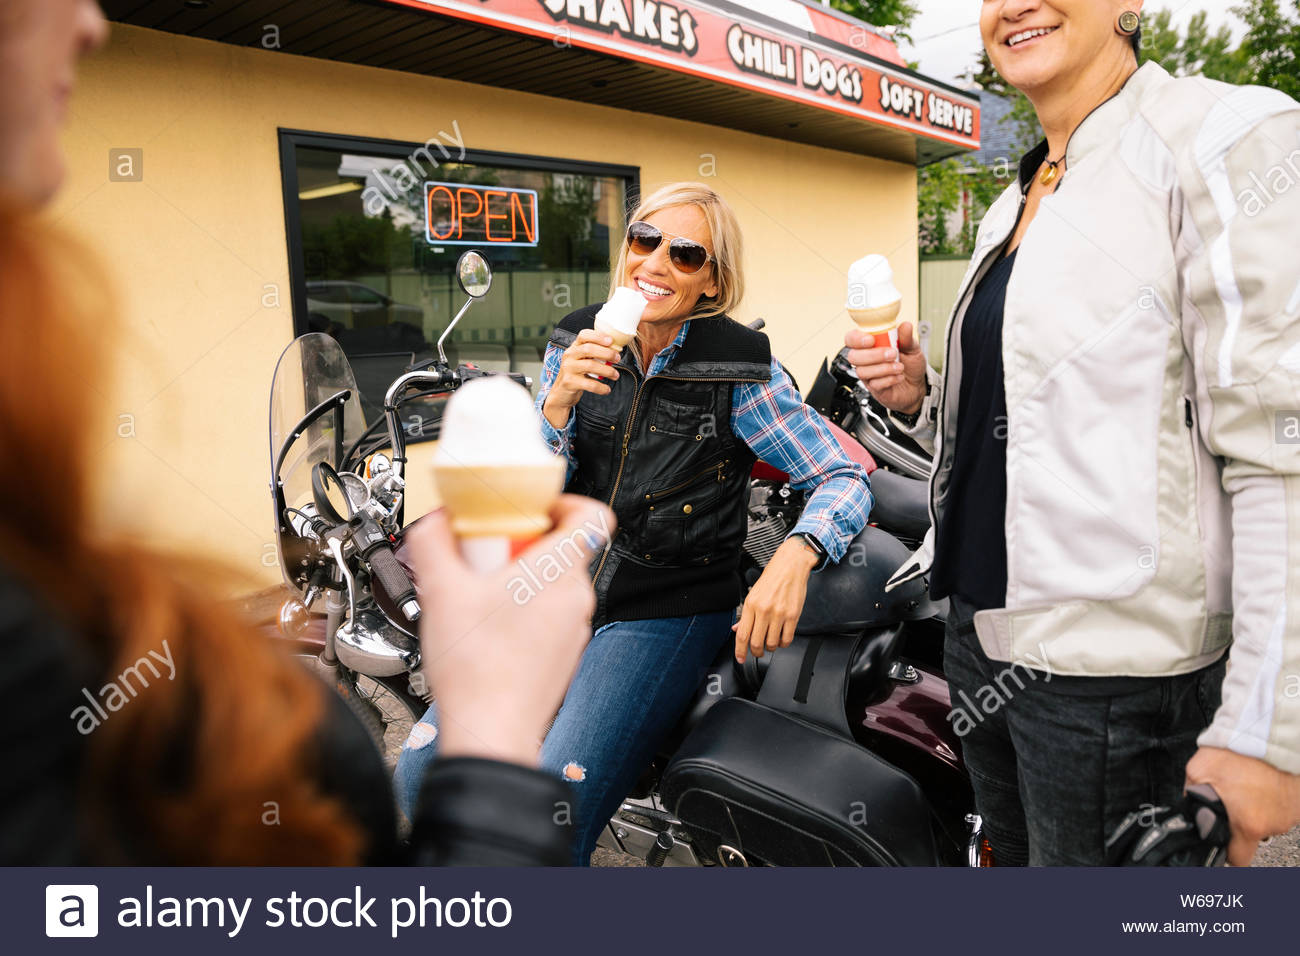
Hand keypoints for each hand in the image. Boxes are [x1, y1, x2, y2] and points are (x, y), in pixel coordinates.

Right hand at [405, 496, 614, 766]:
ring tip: (480, 592)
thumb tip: (432, 519)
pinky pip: (549, 614)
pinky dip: (523, 608)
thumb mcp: (440, 591)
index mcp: (558, 571)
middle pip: (562, 546)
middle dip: (521, 542)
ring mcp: (574, 627)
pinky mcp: (563, 652)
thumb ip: (432, 541)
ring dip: (520, 577)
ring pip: (553, 582)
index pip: (593, 514)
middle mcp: (576, 597)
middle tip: (486, 553)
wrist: (491, 730)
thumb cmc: (477, 670)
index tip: (532, 506)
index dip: (565, 501)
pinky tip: (488, 625)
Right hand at [542, 329, 622, 428]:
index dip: (598, 336)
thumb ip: (594, 354)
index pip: (584, 335)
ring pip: (590, 365)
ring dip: (607, 370)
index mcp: (574, 347)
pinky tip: (607, 389)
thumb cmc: (576, 374)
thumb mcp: (582, 360)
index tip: (611, 340)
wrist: (562, 392)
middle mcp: (569, 355)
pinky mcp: (569, 382)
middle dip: (606, 353)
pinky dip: (601, 387)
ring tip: (616, 375)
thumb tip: (616, 351)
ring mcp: (568, 368)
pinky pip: (589, 384)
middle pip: (589, 349)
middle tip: (617, 359)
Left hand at [734, 537, 817, 662]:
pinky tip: (781, 639)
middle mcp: (763, 610)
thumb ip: (746, 614)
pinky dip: (783, 643)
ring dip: (770, 648)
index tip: (741, 658)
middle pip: (756, 643)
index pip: (742, 635)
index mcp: (751, 605)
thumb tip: (737, 629)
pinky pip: (787, 639)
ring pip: (772, 643)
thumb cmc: (772, 578)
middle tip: (757, 652)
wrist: (790, 566)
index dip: (740, 651)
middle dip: (756, 652)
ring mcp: (779, 614)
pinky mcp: (793, 615)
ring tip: (771, 643)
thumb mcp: (753, 594)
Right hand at [844, 321, 927, 415]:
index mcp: (871, 344)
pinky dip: (889, 379)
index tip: (871, 340)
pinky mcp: (874, 388)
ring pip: (862, 371)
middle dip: (872, 355)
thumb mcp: (912, 347)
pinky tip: (899, 376)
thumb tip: (906, 325)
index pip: (851, 338)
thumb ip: (906, 338)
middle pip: (853, 356)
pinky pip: (874, 384)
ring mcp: (869, 374)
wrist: (917, 385)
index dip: (856, 339)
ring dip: (883, 368)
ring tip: (899, 366)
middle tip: (892, 354)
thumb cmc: (910, 364)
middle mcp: (866, 359)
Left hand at [1185, 746, 1299, 864]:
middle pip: (1253, 837)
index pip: (1239, 859)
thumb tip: (1190, 809)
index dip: (1227, 851)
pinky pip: (1281, 809)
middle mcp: (1273, 824)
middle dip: (1240, 825)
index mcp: (1247, 823)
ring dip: (1257, 810)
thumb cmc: (1235, 750)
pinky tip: (1262, 784)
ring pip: (1268, 822)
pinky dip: (1271, 800)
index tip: (1222, 842)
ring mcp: (1290, 815)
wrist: (1266, 731)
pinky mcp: (1299, 804)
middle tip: (1232, 803)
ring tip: (1248, 787)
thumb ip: (1193, 796)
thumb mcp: (1197, 772)